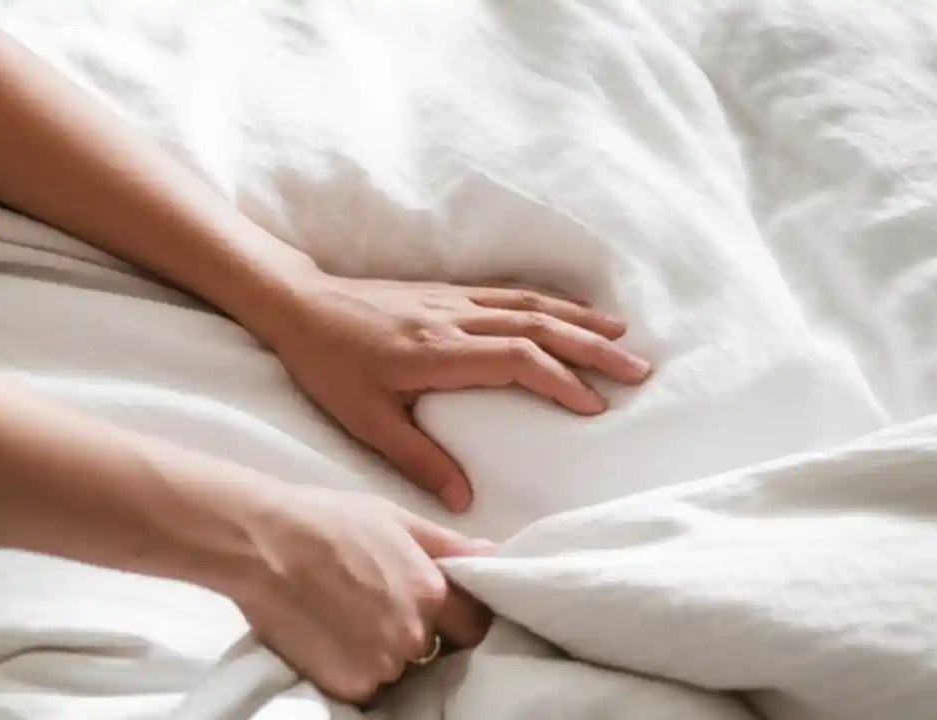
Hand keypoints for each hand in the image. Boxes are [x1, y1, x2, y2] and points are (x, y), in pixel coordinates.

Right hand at [218, 485, 493, 702]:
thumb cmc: (328, 522)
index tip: (445, 612)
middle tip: (383, 606)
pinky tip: (334, 636)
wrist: (262, 544)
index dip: (461, 618)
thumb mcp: (398, 520)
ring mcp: (379, 666)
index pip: (474, 625)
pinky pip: (367, 684)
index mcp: (432, 593)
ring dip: (385, 652)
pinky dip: (356, 667)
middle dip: (418, 633)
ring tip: (352, 618)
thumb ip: (450, 546)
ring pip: (399, 668)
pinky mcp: (347, 685)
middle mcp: (413, 636)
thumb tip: (493, 554)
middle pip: (435, 649)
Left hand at [266, 274, 651, 510]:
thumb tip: (464, 500)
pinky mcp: (447, 290)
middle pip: (539, 326)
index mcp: (439, 353)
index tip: (596, 406)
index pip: (518, 360)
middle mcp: (455, 319)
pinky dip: (549, 299)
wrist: (298, 305)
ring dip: (580, 319)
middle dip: (593, 347)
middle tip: (638, 367)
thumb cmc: (328, 366)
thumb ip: (418, 459)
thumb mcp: (366, 421)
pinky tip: (571, 308)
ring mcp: (453, 300)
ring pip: (531, 303)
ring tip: (623, 332)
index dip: (562, 381)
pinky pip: (511, 291)